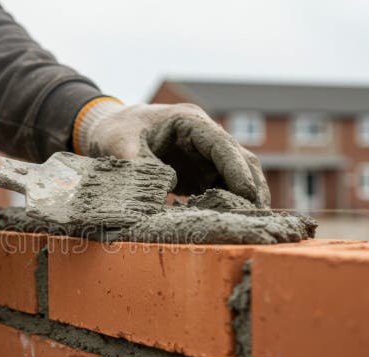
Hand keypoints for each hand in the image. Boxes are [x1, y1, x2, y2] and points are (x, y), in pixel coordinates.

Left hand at [75, 100, 269, 207]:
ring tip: (251, 223)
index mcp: (188, 121)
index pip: (221, 144)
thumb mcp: (120, 145)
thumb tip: (160, 194)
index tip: (247, 194)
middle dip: (251, 186)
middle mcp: (203, 136)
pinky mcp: (199, 171)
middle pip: (239, 158)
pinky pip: (220, 186)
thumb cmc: (117, 131)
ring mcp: (203, 154)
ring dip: (245, 196)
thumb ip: (139, 167)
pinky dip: (227, 203)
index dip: (236, 168)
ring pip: (235, 173)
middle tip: (258, 216)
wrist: (110, 129)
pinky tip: (229, 222)